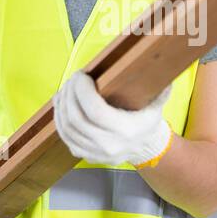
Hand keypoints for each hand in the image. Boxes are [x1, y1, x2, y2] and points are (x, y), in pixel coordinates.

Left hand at [52, 70, 172, 167]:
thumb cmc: (147, 122)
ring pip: (66, 128)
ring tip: (65, 89)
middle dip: (69, 94)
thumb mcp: (156, 105)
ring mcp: (95, 153)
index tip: (81, 75)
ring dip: (61, 105)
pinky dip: (59, 118)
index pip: (95, 110)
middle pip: (76, 118)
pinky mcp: (86, 156)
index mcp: (125, 131)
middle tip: (72, 79)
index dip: (82, 90)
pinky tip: (61, 104)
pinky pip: (65, 137)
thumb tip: (156, 62)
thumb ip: (157, 86)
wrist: (145, 149)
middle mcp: (108, 145)